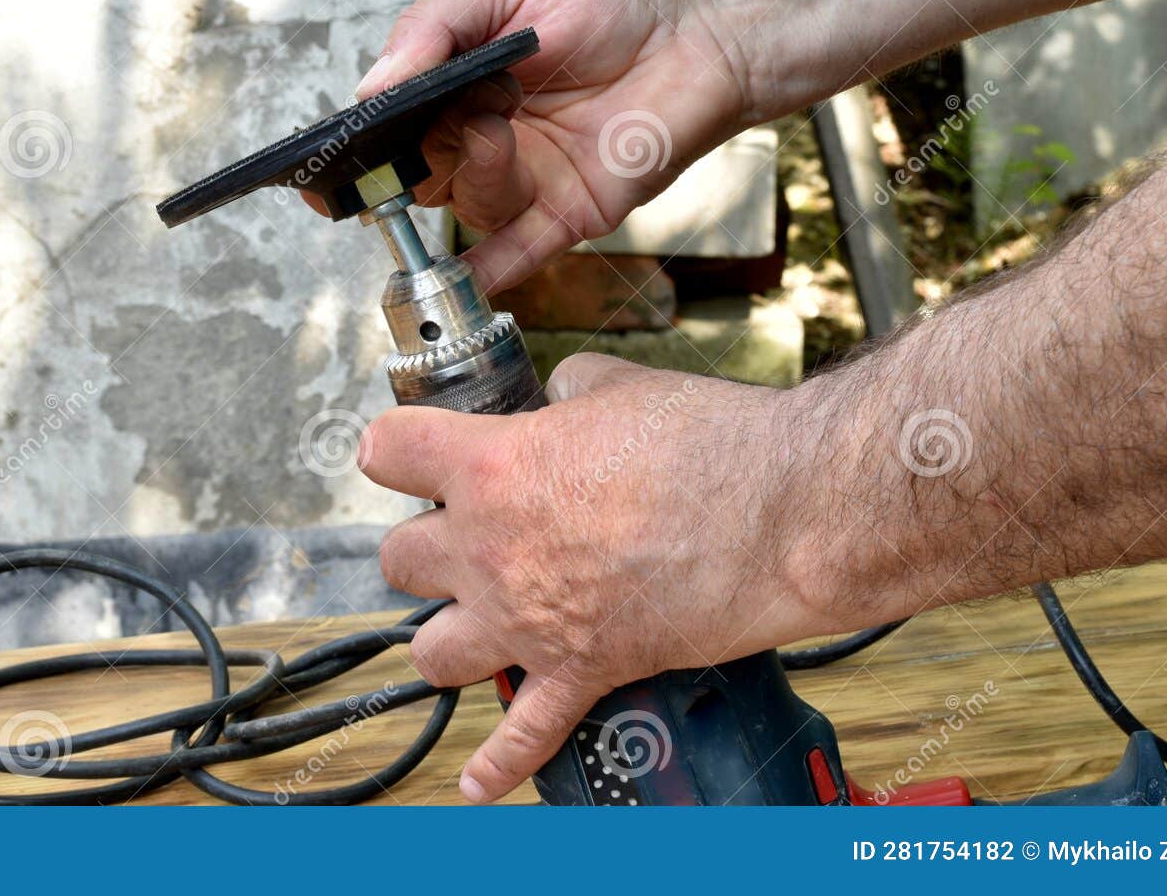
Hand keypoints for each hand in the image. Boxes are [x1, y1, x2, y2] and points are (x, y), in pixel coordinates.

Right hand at [349, 0, 759, 290]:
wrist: (701, 12)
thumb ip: (430, 28)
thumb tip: (372, 87)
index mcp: (461, 84)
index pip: (394, 128)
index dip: (362, 148)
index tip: (333, 161)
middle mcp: (489, 136)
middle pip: (423, 174)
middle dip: (424, 152)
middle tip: (456, 109)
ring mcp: (532, 176)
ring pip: (468, 206)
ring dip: (472, 173)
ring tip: (499, 124)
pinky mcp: (577, 208)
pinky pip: (522, 252)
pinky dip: (493, 273)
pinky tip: (469, 279)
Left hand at [359, 353, 830, 802]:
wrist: (781, 512)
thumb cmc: (709, 444)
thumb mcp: (620, 386)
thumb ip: (568, 391)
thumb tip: (561, 396)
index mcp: (492, 467)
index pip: (385, 452)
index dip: (394, 448)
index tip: (404, 452)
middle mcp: (491, 549)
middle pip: (396, 560)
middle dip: (424, 546)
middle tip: (463, 534)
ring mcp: (528, 620)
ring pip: (431, 652)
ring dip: (446, 636)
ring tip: (472, 620)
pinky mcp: (580, 672)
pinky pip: (522, 736)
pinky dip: (500, 764)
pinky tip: (478, 780)